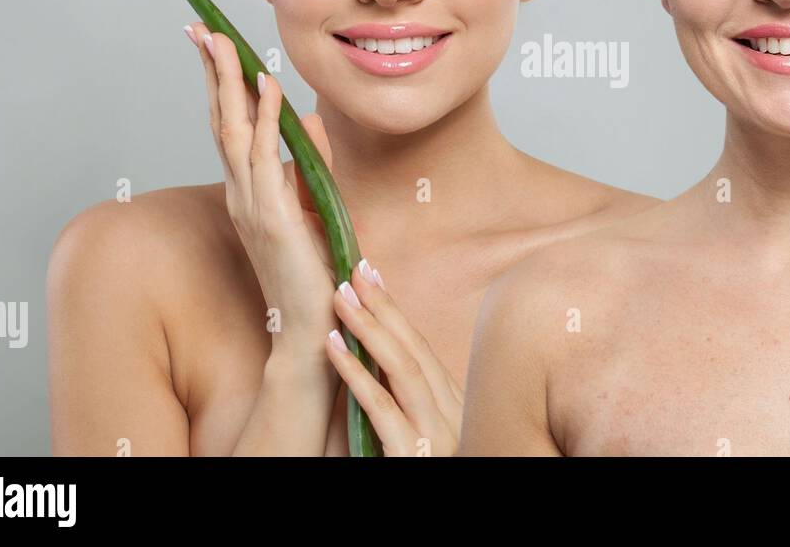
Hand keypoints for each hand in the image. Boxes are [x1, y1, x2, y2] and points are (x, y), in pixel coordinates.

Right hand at [185, 22, 340, 367]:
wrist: (311, 325)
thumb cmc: (313, 270)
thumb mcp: (314, 204)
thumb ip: (308, 164)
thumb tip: (304, 122)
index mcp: (247, 190)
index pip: (229, 126)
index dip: (219, 84)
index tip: (211, 43)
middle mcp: (241, 193)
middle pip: (221, 120)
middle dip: (212, 71)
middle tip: (200, 28)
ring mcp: (252, 204)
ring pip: (233, 131)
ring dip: (228, 84)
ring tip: (222, 41)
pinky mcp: (272, 217)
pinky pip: (263, 159)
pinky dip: (264, 119)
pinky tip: (266, 88)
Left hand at [325, 262, 464, 455]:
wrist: (440, 527)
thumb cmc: (418, 468)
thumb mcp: (423, 434)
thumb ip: (409, 402)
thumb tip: (379, 359)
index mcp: (457, 408)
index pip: (422, 349)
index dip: (395, 310)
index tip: (371, 272)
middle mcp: (454, 416)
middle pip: (415, 350)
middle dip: (382, 305)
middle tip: (352, 268)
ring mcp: (437, 438)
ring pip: (403, 371)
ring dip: (367, 328)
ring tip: (338, 297)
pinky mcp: (414, 458)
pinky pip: (383, 411)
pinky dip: (356, 375)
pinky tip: (332, 350)